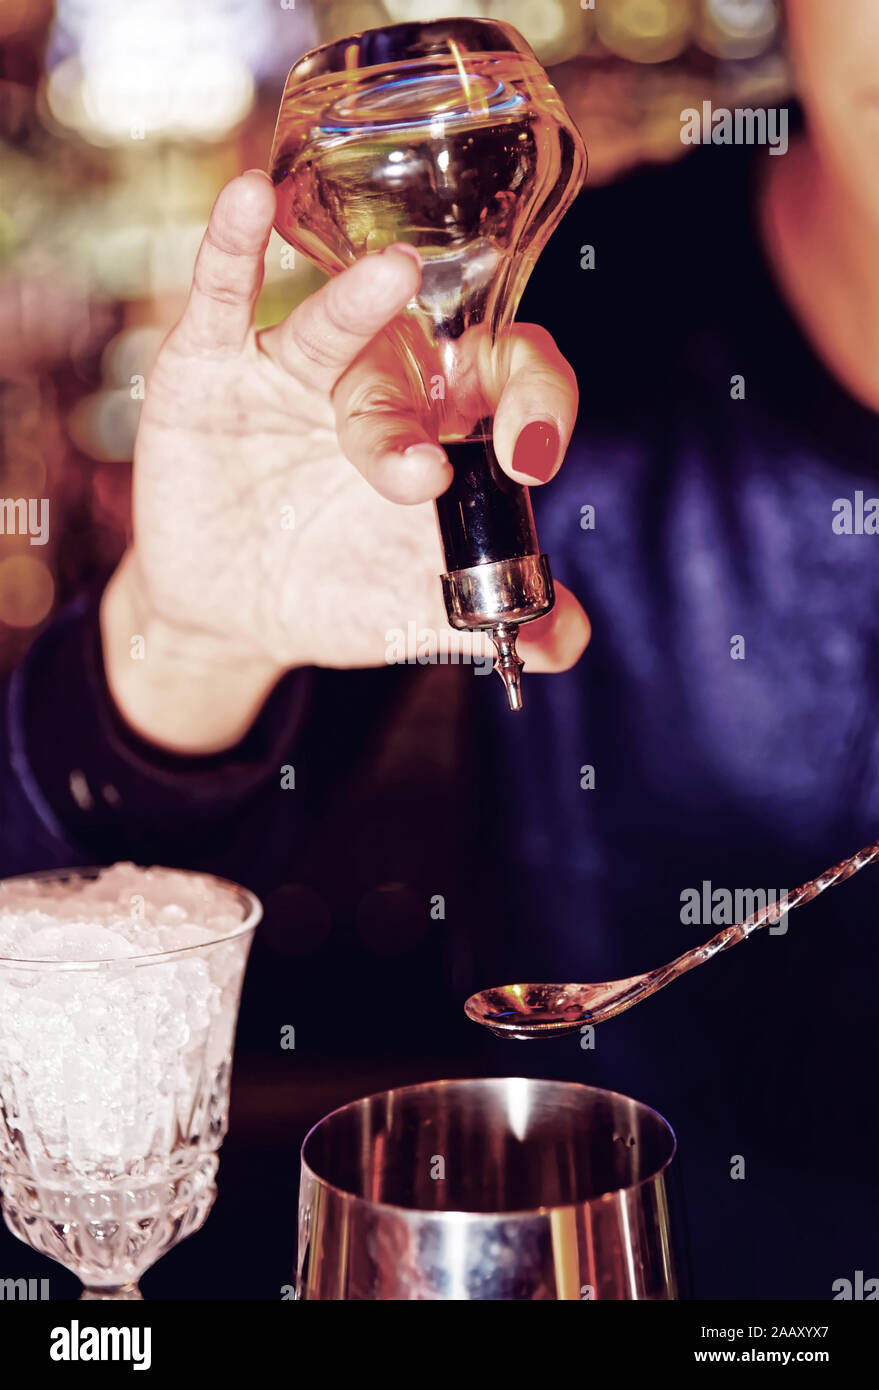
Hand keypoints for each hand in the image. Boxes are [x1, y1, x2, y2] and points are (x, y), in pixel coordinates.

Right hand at [101, 171, 590, 752]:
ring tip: (394, 275)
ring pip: (332, 330)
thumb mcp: (415, 610)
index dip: (536, 398)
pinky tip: (251, 201)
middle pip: (416, 365)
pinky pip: (224, 294)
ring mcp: (295, 367)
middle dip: (414, 425)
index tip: (532, 458)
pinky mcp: (212, 367)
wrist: (233, 616)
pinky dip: (232, 247)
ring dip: (358, 307)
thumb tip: (564, 639)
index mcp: (444, 421)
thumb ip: (492, 615)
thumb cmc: (337, 590)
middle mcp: (381, 378)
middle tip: (418, 480)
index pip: (509, 373)